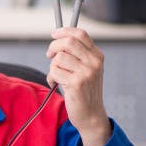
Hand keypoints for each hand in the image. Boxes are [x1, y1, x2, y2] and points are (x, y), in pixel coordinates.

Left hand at [46, 28, 110, 145]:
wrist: (90, 114)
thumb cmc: (83, 91)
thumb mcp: (86, 70)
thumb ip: (76, 55)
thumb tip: (57, 40)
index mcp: (97, 56)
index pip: (81, 34)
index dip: (64, 31)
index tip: (54, 33)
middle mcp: (94, 63)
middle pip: (68, 42)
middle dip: (53, 46)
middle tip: (49, 54)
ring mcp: (86, 73)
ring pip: (58, 58)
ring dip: (52, 67)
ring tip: (57, 77)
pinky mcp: (76, 83)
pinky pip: (54, 72)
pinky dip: (51, 78)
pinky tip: (57, 85)